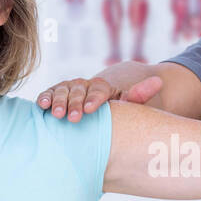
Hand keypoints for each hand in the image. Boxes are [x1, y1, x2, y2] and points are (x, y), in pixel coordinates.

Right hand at [37, 75, 164, 121]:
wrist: (105, 105)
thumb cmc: (120, 112)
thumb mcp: (132, 106)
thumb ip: (140, 96)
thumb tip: (159, 81)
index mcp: (105, 87)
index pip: (100, 90)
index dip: (95, 99)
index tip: (90, 110)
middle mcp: (87, 84)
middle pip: (80, 90)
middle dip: (75, 103)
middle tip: (73, 118)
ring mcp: (71, 88)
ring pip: (63, 89)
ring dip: (58, 101)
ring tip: (56, 114)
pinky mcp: (58, 94)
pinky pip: (51, 93)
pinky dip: (45, 98)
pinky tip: (41, 106)